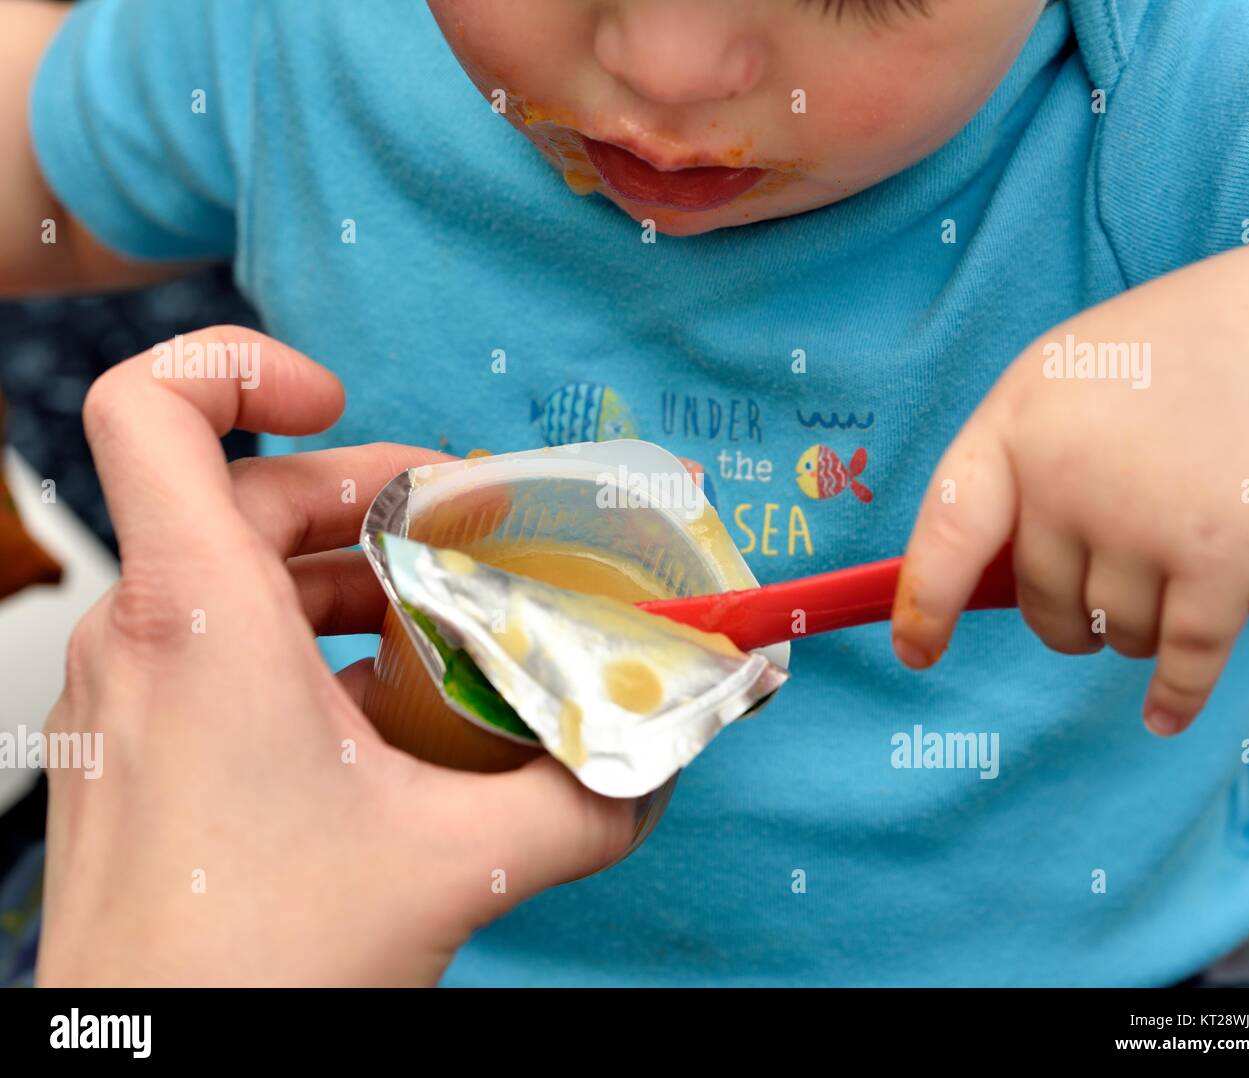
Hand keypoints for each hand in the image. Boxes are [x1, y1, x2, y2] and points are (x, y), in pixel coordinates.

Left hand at [36, 327, 632, 985]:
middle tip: (463, 530)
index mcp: (201, 620)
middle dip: (368, 493)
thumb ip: (584, 801)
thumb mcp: (455, 864)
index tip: (338, 403)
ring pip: (236, 568)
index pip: (149, 407)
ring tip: (444, 615)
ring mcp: (134, 691)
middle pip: (244, 488)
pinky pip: (222, 643)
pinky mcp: (143, 742)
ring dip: (348, 572)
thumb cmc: (257, 966)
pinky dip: (309, 641)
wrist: (152, 1077)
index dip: (239, 365)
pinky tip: (389, 707)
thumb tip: (656, 759)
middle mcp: (146, 637)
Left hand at [892, 230, 1248, 735]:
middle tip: (1098, 589)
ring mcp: (1142, 523)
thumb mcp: (1056, 381)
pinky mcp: (1222, 558)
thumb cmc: (1166, 350)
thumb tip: (986, 570)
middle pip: (1042, 602)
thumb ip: (1015, 466)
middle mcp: (1066, 481)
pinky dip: (1175, 692)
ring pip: (1113, 631)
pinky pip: (1184, 656)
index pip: (946, 537)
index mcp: (1014, 430)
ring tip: (1165, 573)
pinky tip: (1163, 711)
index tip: (918, 650)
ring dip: (1133, 626)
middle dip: (1065, 614)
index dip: (926, 604)